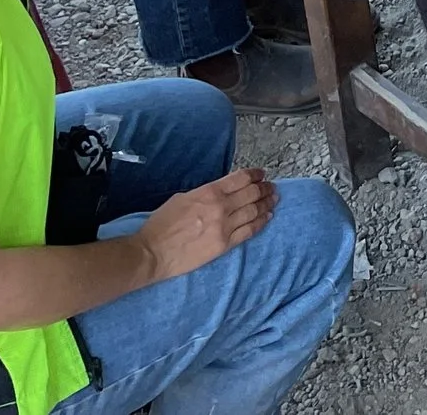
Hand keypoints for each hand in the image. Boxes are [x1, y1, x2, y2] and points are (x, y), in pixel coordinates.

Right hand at [132, 168, 276, 282]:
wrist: (152, 252)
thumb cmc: (161, 224)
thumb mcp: (182, 198)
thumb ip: (205, 193)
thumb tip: (220, 192)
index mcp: (209, 192)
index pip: (241, 178)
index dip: (255, 174)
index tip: (262, 174)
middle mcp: (221, 207)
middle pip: (252, 193)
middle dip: (265, 188)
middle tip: (271, 187)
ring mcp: (224, 226)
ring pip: (254, 211)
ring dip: (267, 203)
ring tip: (273, 199)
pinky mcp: (225, 244)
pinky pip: (250, 231)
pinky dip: (262, 222)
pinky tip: (268, 217)